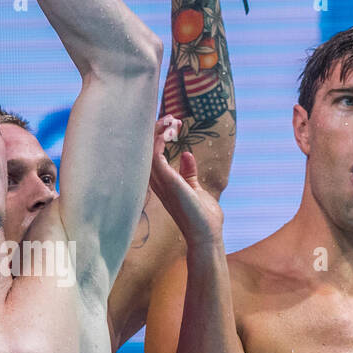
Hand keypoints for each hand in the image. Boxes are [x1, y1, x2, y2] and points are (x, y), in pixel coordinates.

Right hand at [148, 115, 223, 248]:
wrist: (206, 233)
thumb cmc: (202, 216)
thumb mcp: (194, 188)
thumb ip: (189, 172)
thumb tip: (187, 154)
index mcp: (162, 183)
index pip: (152, 155)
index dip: (158, 137)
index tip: (174, 124)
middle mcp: (157, 182)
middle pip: (146, 151)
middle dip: (155, 131)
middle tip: (172, 118)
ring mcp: (160, 183)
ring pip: (148, 151)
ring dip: (158, 132)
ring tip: (172, 120)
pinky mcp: (167, 181)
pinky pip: (155, 155)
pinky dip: (160, 141)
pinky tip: (170, 131)